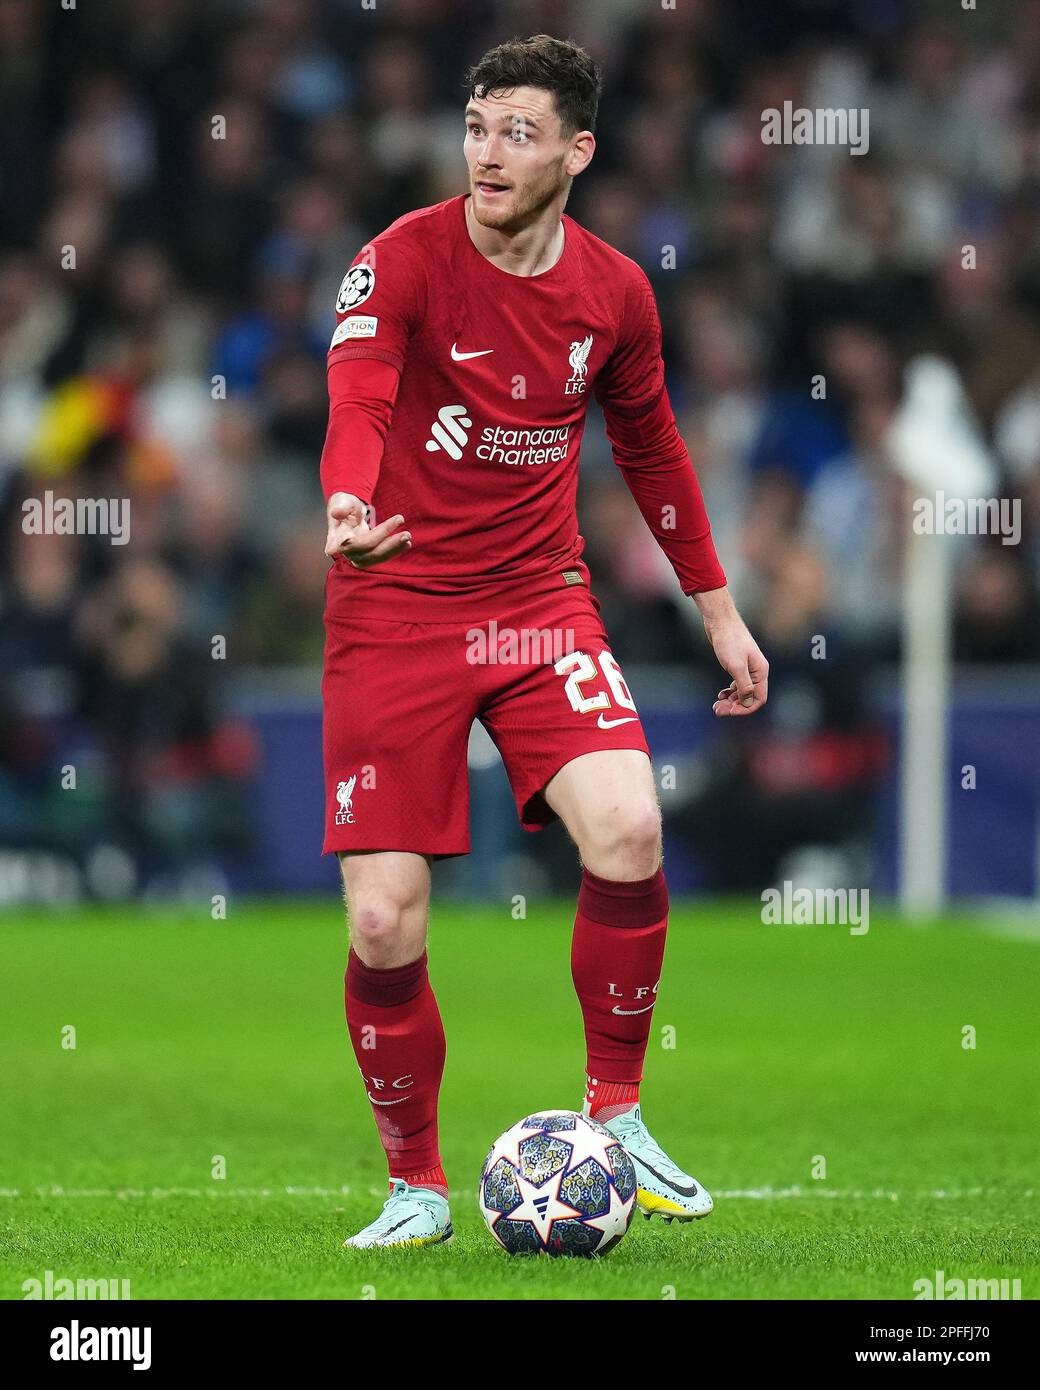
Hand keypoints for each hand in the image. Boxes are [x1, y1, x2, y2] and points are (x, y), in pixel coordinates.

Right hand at [324, 492, 411, 567]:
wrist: (347, 510)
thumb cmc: (344, 504)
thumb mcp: (342, 501)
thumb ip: (341, 507)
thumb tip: (336, 513)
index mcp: (336, 538)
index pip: (350, 543)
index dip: (359, 543)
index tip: (380, 534)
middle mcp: (345, 551)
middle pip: (368, 552)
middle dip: (388, 543)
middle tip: (406, 533)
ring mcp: (356, 556)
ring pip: (377, 557)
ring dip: (394, 548)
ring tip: (408, 537)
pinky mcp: (366, 558)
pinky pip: (381, 557)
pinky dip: (394, 551)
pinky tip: (406, 544)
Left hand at [694, 587, 768, 716]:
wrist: (720, 621)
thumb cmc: (729, 640)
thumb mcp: (736, 666)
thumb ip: (744, 685)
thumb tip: (747, 702)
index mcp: (760, 672)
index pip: (758, 698)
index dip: (745, 708)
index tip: (729, 711)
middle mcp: (756, 671)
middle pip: (749, 697)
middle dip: (735, 706)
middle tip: (718, 710)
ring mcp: (747, 668)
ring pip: (742, 692)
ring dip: (731, 701)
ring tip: (717, 704)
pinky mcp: (738, 665)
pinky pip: (737, 685)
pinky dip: (730, 692)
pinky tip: (721, 694)